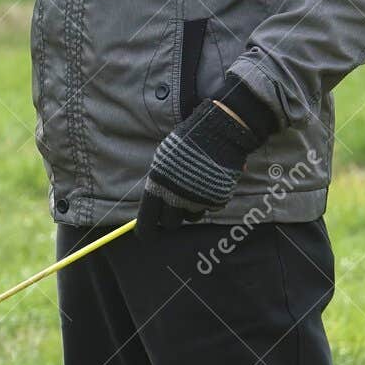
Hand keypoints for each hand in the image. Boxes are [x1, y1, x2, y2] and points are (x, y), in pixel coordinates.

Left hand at [137, 85, 275, 236]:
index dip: (146, 230)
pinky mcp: (217, 199)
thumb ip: (158, 183)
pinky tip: (211, 181)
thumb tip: (153, 206)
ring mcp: (198, 199)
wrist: (219, 130)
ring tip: (195, 187)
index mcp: (158, 185)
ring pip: (192, 216)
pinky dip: (210, 199)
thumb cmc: (187, 141)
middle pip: (170, 223)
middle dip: (172, 218)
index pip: (147, 219)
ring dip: (192, 207)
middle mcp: (176, 196)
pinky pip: (211, 207)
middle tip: (176, 206)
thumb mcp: (164, 159)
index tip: (146, 235)